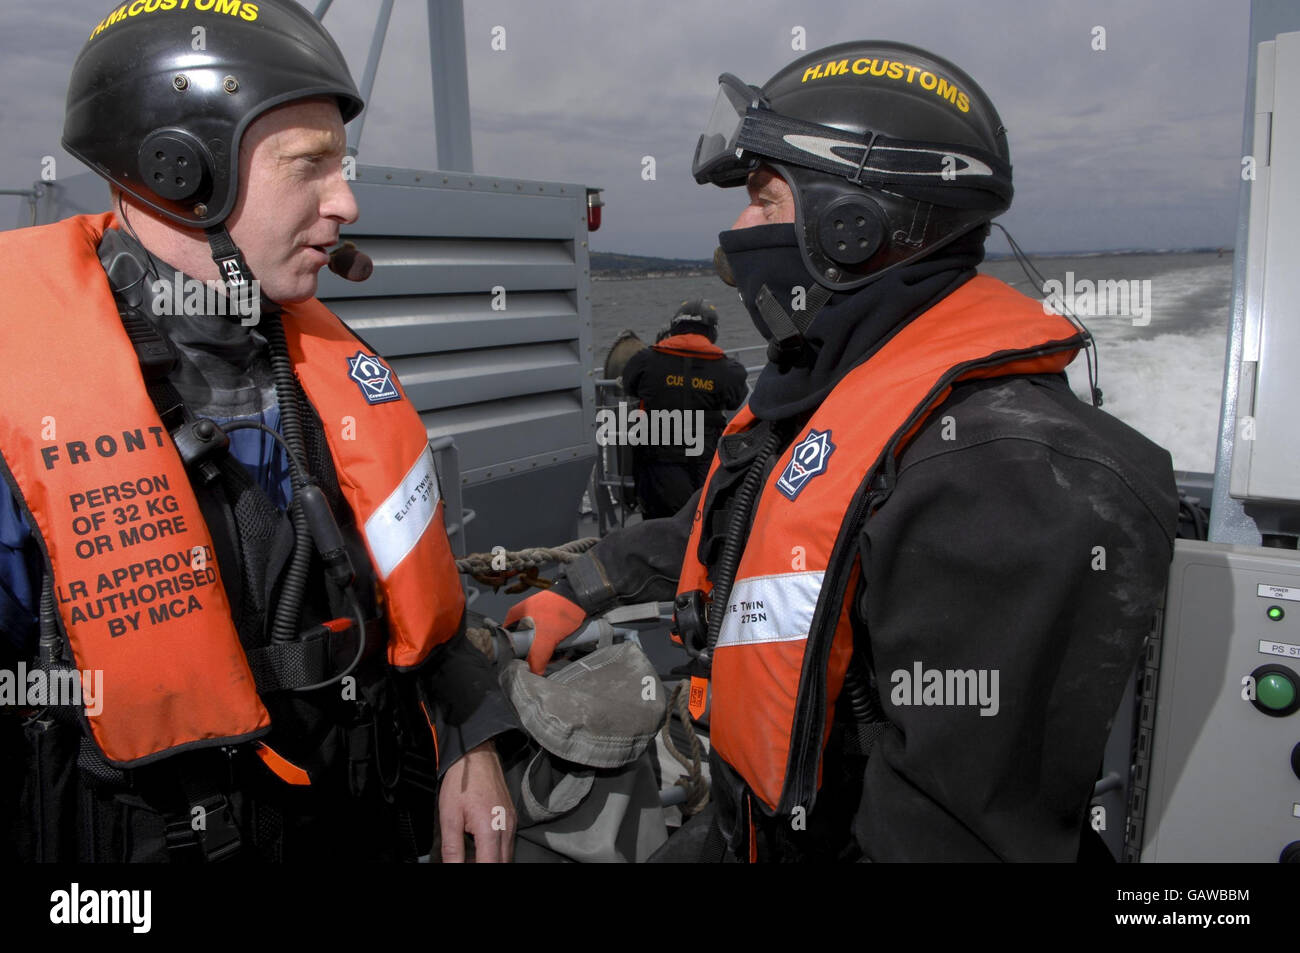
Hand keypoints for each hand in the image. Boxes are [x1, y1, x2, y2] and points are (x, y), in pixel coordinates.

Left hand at [438, 740, 514, 862]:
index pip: (489, 866)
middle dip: (485, 866)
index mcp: (490, 830)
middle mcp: (506, 828)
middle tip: (467, 860)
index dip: (477, 870)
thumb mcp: (449, 817)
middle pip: (502, 864)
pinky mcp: (511, 817)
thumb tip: (452, 866)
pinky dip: (494, 851)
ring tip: (470, 856)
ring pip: (506, 856)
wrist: (477, 755)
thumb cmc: (462, 782)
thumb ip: (452, 849)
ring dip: (490, 860)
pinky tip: (479, 846)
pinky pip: (507, 843)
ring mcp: (512, 823)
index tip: (466, 864)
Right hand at [503, 589, 587, 674]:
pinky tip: (562, 649)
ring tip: (559, 654)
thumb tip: (534, 673)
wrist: (580, 596)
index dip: (515, 654)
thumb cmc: (558, 613)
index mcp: (515, 615)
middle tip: (547, 660)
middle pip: (525, 642)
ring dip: (547, 650)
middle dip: (536, 654)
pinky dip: (553, 643)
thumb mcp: (546, 638)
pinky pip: (547, 636)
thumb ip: (537, 657)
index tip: (524, 664)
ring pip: (538, 640)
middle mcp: (523, 615)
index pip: (508, 639)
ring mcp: (537, 616)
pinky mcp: (549, 618)